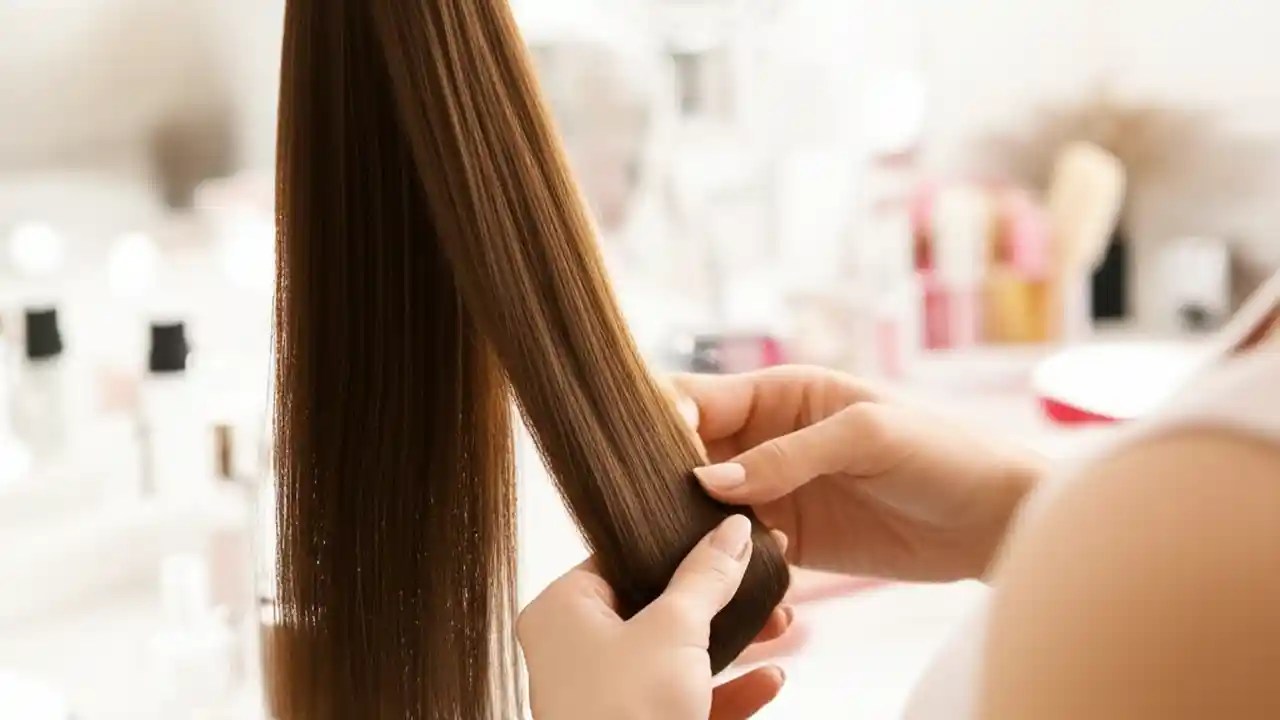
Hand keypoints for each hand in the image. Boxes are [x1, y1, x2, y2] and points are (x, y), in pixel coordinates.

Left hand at [519, 516, 788, 719]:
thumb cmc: (625, 713)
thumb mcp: (673, 629)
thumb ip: (707, 575)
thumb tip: (732, 528)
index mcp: (563, 612)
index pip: (620, 556)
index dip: (677, 540)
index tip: (728, 529)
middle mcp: (578, 651)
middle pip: (659, 605)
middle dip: (721, 596)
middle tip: (767, 575)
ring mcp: (609, 696)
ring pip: (679, 656)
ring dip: (735, 641)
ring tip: (783, 621)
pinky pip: (688, 702)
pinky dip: (730, 691)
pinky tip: (770, 680)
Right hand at [668, 366, 1044, 580]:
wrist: (994, 519)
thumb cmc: (942, 453)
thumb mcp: (866, 436)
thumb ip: (787, 456)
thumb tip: (710, 483)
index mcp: (781, 393)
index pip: (700, 398)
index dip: (666, 420)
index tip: (647, 455)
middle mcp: (767, 440)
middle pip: (690, 452)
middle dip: (663, 474)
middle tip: (641, 503)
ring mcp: (775, 492)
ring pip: (706, 503)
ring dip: (686, 520)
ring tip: (671, 541)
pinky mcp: (790, 542)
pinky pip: (737, 548)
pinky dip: (721, 558)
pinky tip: (716, 569)